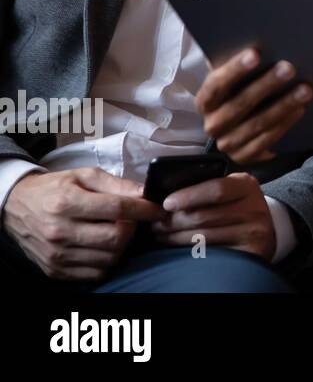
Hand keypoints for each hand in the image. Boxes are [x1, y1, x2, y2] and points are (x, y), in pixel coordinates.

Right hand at [1, 168, 160, 280]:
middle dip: (133, 228)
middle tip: (132, 219)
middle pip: (116, 238)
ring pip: (109, 258)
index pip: (117, 209)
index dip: (144, 210)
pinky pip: (96, 273)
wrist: (17, 207)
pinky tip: (103, 245)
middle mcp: (59, 231)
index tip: (158, 209)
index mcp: (66, 203)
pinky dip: (107, 260)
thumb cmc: (55, 188)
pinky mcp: (55, 270)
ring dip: (121, 246)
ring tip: (117, 230)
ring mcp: (56, 254)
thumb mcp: (84, 175)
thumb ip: (116, 184)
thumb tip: (145, 194)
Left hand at [150, 172, 275, 260]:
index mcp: (246, 185)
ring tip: (162, 234)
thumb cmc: (236, 204)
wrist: (263, 229)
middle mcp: (254, 208)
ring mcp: (253, 232)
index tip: (166, 204)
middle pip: (204, 216)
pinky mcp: (249, 253)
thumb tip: (168, 194)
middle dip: (174, 221)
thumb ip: (207, 185)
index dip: (188, 196)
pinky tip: (177, 246)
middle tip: (156, 223)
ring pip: (203, 238)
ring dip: (175, 237)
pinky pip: (210, 254)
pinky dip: (189, 251)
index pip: (216, 189)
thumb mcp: (230, 188)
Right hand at [196, 46, 312, 163]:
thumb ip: (242, 64)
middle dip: (266, 85)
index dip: (234, 69)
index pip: (216, 85)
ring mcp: (228, 143)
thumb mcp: (237, 79)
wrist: (245, 126)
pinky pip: (267, 140)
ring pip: (257, 123)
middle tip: (290, 68)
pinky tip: (300, 109)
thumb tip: (259, 38)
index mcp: (206, 101)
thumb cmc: (243, 91)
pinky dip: (285, 123)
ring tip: (305, 89)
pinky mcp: (246, 157)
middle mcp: (212, 124)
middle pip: (240, 104)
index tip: (256, 53)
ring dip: (283, 105)